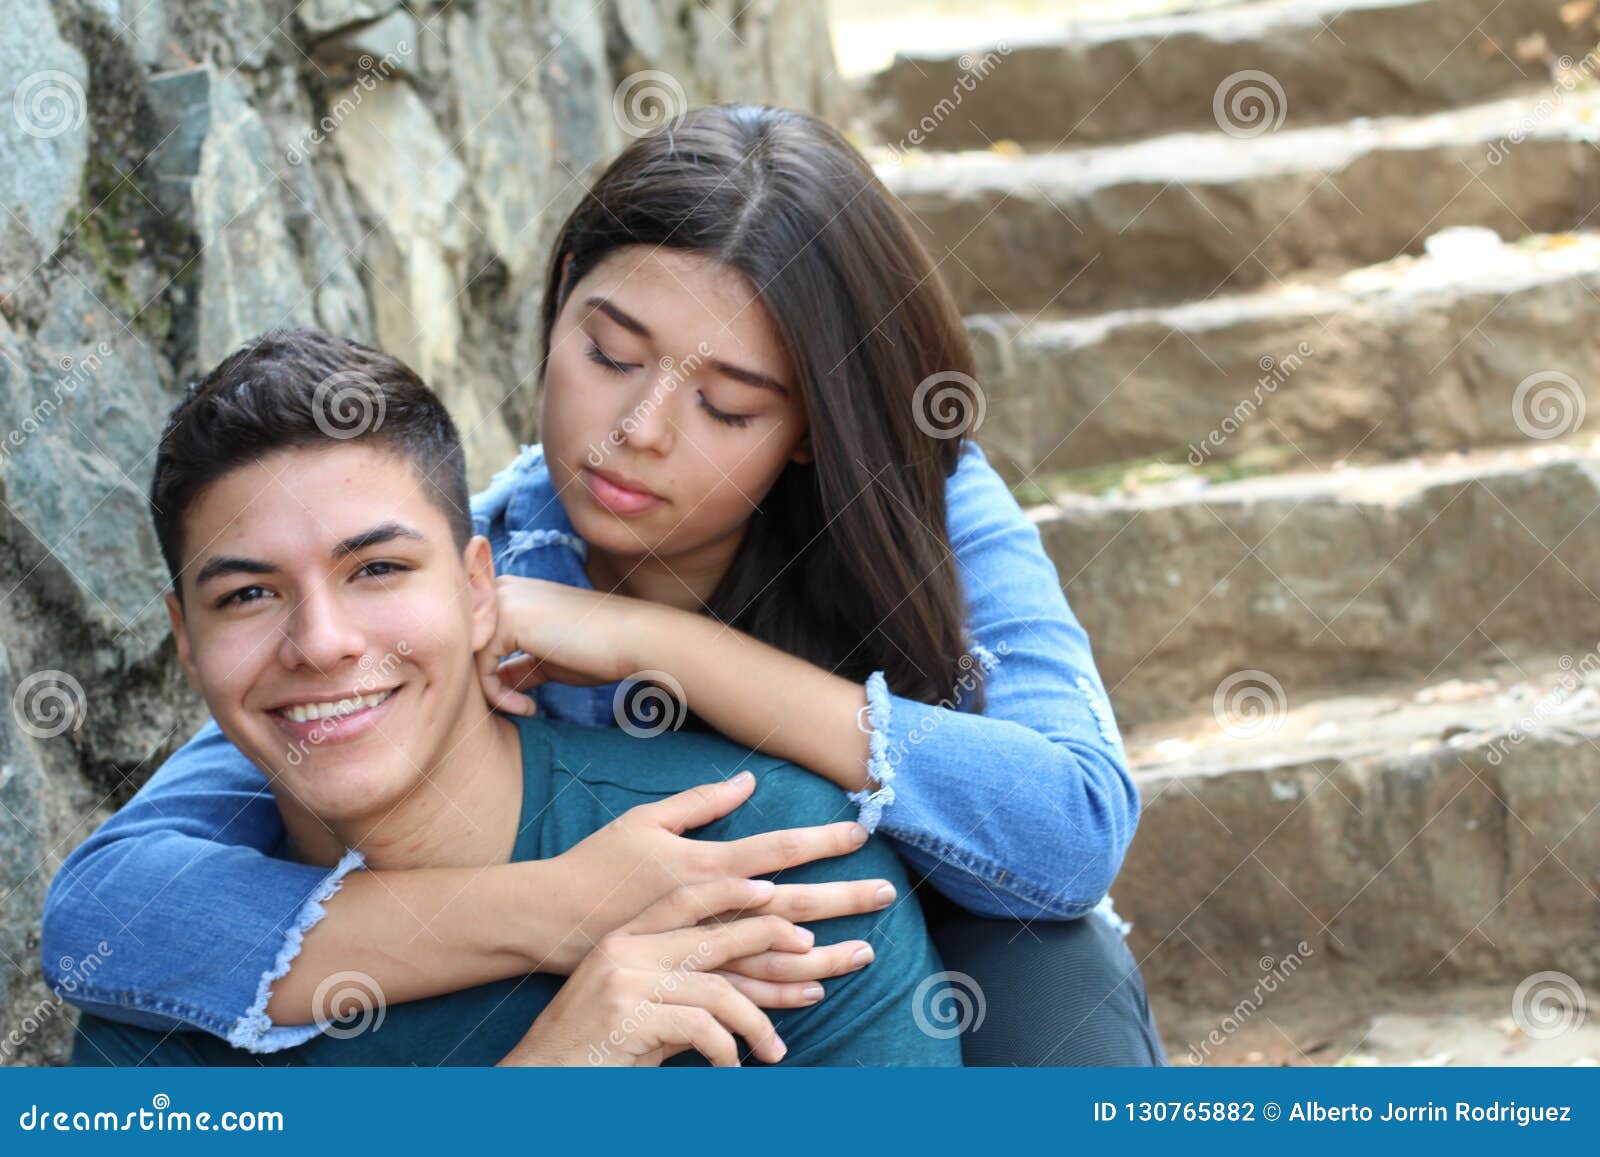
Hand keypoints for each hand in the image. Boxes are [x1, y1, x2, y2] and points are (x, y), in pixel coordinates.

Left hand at [477, 575, 656, 714]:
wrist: (631, 640)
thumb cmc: (597, 649)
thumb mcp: (547, 661)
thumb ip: (516, 668)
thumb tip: (496, 687)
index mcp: (511, 592)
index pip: (477, 637)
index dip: (488, 672)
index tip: (516, 700)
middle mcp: (501, 589)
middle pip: (467, 646)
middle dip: (485, 682)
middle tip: (516, 708)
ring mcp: (501, 601)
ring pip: (470, 658)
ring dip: (494, 694)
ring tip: (524, 709)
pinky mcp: (506, 620)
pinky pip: (482, 667)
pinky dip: (500, 695)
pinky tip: (529, 707)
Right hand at [500, 879, 817, 1065]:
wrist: (537, 1079)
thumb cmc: (586, 1044)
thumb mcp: (629, 1001)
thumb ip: (671, 981)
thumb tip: (726, 987)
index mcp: (625, 935)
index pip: (687, 897)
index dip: (733, 892)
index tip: (775, 894)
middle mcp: (625, 949)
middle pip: (714, 934)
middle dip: (772, 939)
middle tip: (813, 953)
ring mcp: (625, 981)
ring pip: (717, 987)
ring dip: (756, 1022)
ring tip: (776, 1049)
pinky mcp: (629, 1018)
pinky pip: (702, 1026)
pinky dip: (726, 1049)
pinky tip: (732, 1068)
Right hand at [539, 771, 885, 972]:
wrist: (547, 921)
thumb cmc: (595, 865)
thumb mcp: (644, 822)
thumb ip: (698, 803)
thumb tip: (746, 781)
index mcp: (701, 863)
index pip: (774, 848)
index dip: (819, 841)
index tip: (860, 832)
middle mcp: (707, 907)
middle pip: (789, 903)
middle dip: (842, 897)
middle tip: (887, 892)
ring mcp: (698, 948)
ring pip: (774, 955)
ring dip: (822, 956)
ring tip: (864, 954)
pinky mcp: (682, 983)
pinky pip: (742, 992)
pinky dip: (780, 993)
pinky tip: (812, 991)